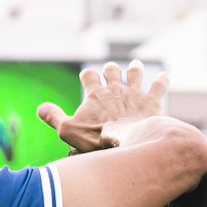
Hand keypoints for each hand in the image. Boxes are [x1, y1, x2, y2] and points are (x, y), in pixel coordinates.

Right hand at [38, 60, 167, 153]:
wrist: (128, 141)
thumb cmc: (97, 138)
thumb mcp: (68, 130)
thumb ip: (54, 117)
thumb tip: (40, 108)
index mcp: (95, 94)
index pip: (89, 75)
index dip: (88, 76)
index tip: (89, 78)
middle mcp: (115, 89)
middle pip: (112, 71)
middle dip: (111, 69)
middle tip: (111, 70)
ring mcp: (134, 93)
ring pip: (135, 73)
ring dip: (135, 69)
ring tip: (135, 65)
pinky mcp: (151, 101)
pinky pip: (158, 86)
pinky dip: (162, 80)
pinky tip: (165, 75)